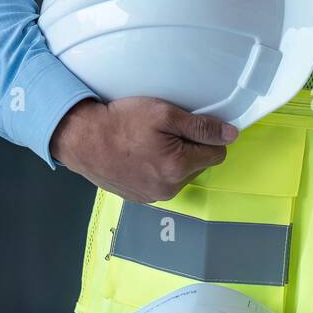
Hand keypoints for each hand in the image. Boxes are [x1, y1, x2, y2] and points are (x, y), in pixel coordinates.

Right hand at [50, 97, 238, 203]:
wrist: (81, 139)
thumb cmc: (121, 121)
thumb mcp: (164, 114)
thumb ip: (201, 127)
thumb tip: (231, 135)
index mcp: (177, 168)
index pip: (216, 154)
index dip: (206, 136)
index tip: (188, 126)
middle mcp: (168, 189)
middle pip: (198, 165)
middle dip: (189, 148)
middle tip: (164, 131)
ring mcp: (152, 197)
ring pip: (180, 175)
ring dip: (173, 160)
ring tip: (149, 143)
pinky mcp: (139, 198)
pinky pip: (161, 183)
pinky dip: (157, 169)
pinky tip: (140, 155)